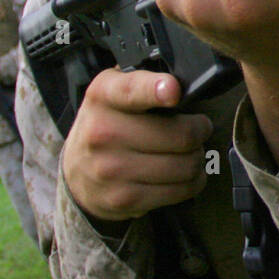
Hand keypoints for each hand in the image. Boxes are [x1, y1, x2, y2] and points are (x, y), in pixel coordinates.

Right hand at [61, 68, 211, 222]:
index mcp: (105, 95)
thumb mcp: (116, 90)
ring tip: (188, 152)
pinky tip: (182, 174)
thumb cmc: (109, 122)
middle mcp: (103, 132)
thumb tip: (184, 86)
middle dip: (200, 131)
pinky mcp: (123, 199)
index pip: (132, 90)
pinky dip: (192, 183)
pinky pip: (180, 191)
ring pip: (186, 166)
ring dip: (198, 158)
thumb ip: (146, 79)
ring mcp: (111, 169)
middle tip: (198, 129)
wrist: (77, 170)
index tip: (173, 91)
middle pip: (181, 135)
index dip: (156, 90)